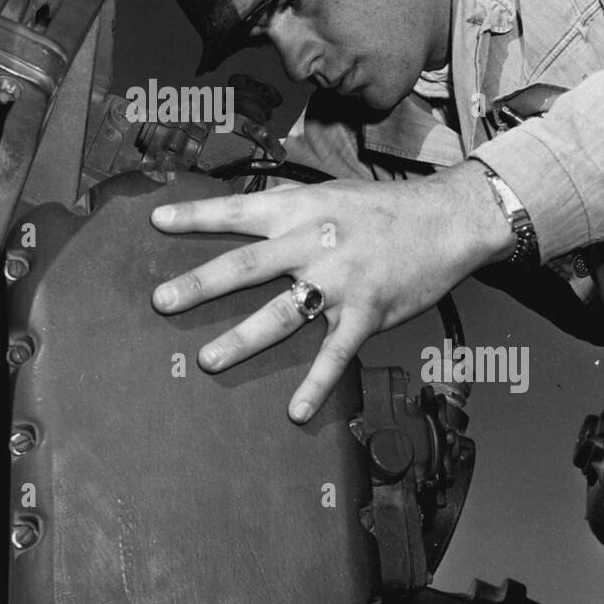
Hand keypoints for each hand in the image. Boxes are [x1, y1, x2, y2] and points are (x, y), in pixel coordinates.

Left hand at [150, 161, 514, 422]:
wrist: (446, 218)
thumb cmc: (381, 207)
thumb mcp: (326, 192)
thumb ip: (283, 205)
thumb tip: (239, 210)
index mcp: (299, 211)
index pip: (238, 211)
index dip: (196, 216)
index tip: (157, 223)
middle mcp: (313, 244)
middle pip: (247, 266)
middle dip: (201, 285)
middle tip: (163, 302)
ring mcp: (340, 281)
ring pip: (283, 313)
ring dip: (243, 338)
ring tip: (208, 359)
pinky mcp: (368, 312)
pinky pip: (336, 353)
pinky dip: (317, 383)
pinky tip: (296, 411)